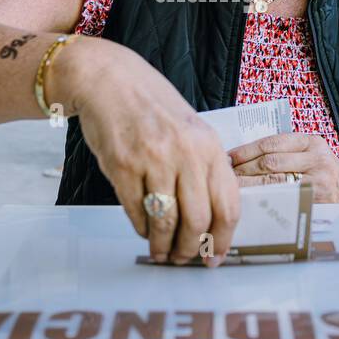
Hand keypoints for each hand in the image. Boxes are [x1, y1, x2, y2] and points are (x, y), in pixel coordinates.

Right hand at [56, 40, 239, 265]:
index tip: (216, 256)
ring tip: (161, 253)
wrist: (109, 80)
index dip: (224, 239)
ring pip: (166, 222)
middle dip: (192, 249)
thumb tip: (213, 218)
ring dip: (164, 246)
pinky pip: (136, 212)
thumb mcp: (192, 130)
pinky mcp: (122, 166)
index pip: (228, 205)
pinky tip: (144, 231)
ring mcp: (153, 159)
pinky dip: (142, 230)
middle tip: (184, 258)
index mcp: (210, 146)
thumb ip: (205, 168)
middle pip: (199, 220)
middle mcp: (186, 153)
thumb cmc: (152, 106)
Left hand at [228, 133, 338, 202]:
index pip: (271, 142)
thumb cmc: (325, 175)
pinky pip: (281, 199)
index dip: (246, 150)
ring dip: (248, 184)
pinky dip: (262, 199)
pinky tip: (250, 200)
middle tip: (223, 174)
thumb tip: (242, 156)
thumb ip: (286, 152)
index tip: (228, 157)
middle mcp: (316, 158)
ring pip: (273, 181)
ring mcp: (317, 181)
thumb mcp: (312, 155)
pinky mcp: (315, 201)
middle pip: (269, 161)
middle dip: (242, 169)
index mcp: (312, 141)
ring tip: (231, 187)